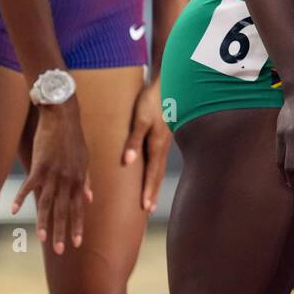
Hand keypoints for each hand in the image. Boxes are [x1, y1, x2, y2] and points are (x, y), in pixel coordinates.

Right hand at [12, 100, 91, 254]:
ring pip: (48, 203)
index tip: (76, 243)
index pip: (78, 208)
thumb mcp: (85, 159)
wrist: (62, 117)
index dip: (77, 226)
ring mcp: (53, 174)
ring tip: (43, 239)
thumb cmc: (73, 138)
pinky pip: (29, 186)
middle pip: (64, 210)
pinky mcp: (39, 166)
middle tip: (60, 250)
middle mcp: (68, 180)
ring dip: (45, 222)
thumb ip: (86, 180)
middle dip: (62, 231)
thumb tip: (90, 198)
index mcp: (78, 179)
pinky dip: (22, 198)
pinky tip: (16, 211)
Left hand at [121, 79, 171, 213]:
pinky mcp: (164, 134)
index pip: (151, 173)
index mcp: (157, 145)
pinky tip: (153, 171)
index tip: (145, 208)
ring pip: (159, 167)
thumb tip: (127, 162)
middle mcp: (163, 146)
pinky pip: (159, 158)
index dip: (148, 190)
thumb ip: (134, 141)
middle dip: (152, 192)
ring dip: (154, 183)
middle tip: (148, 210)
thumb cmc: (151, 100)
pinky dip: (156, 170)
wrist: (166, 83)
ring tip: (150, 197)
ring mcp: (165, 140)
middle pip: (157, 174)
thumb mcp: (140, 119)